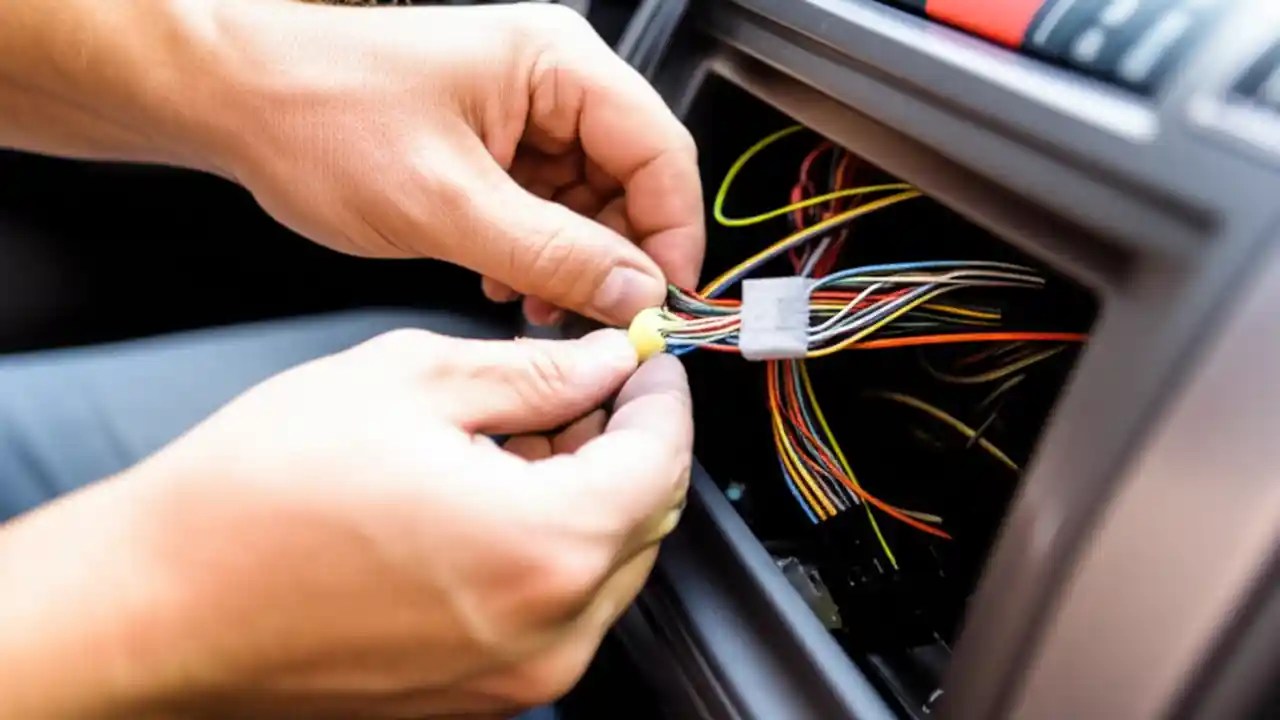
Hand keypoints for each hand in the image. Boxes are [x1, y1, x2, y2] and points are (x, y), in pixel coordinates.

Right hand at [0, 329, 691, 718]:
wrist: (158, 606)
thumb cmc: (255, 498)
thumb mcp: (408, 383)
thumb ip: (531, 374)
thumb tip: (597, 366)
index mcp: (544, 547)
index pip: (662, 459)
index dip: (660, 395)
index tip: (641, 362)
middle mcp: (547, 632)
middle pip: (644, 519)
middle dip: (626, 443)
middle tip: (576, 387)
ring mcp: (515, 677)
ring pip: (604, 568)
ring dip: (587, 495)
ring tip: (513, 438)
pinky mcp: (478, 696)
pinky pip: (554, 611)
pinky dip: (548, 548)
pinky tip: (487, 498)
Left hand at [196, 1, 703, 326]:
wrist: (238, 99)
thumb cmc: (319, 112)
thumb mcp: (447, 204)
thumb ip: (553, 254)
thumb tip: (633, 290)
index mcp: (558, 64)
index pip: (661, 153)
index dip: (672, 235)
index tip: (662, 303)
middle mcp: (552, 80)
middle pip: (632, 179)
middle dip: (617, 256)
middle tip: (597, 318)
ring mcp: (524, 111)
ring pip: (591, 201)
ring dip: (573, 263)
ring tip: (535, 304)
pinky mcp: (495, 143)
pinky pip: (547, 206)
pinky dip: (538, 252)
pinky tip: (506, 282)